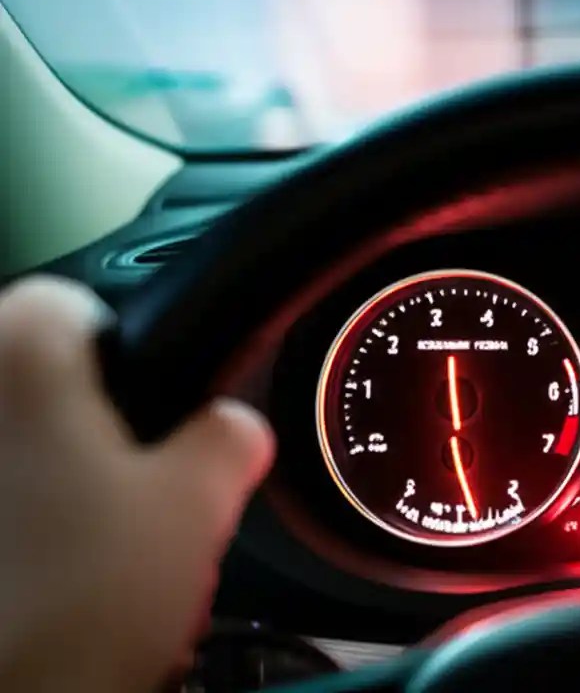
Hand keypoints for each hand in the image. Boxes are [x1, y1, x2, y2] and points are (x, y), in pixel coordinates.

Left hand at [0, 277, 273, 691]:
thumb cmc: (74, 601)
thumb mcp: (197, 506)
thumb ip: (229, 439)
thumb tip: (233, 428)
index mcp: (18, 356)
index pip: (70, 302)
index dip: (125, 353)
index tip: (147, 406)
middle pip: (34, 383)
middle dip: (82, 428)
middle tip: (123, 492)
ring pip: (12, 451)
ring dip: (45, 482)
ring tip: (86, 550)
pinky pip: (3, 502)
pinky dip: (21, 527)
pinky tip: (48, 582)